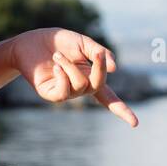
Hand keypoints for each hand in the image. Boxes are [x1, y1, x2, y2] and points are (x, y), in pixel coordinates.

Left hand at [9, 27, 138, 126]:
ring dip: (71, 67)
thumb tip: (116, 69)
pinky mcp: (50, 94)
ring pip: (80, 86)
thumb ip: (99, 53)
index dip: (122, 110)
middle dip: (100, 68)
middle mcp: (80, 87)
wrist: (31, 41)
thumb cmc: (58, 41)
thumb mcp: (83, 43)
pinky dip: (62, 76)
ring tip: (58, 55)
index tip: (135, 124)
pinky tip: (55, 65)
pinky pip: (63, 92)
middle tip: (96, 53)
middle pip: (98, 85)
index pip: (108, 97)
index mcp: (90, 76)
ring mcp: (65, 92)